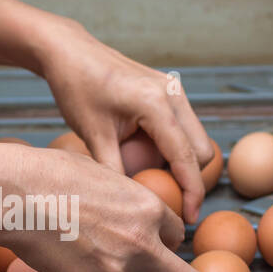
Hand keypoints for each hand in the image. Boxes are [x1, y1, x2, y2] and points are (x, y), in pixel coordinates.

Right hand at [2, 146, 204, 271]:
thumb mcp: (107, 177)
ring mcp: (116, 270)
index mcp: (150, 210)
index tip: (159, 249)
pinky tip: (63, 258)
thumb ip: (128, 202)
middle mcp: (142, 244)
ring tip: (89, 265)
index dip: (165, 242)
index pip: (176, 236)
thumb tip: (129, 214)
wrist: (19, 196)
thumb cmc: (55, 176)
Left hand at [37, 21, 214, 222]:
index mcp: (156, 104)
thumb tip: (132, 208)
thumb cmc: (76, 89)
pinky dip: (173, 146)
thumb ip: (114, 172)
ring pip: (196, 138)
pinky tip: (146, 158)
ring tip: (154, 181)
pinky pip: (183, 126)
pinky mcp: (168, 89)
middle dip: (192, 179)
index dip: (192, 192)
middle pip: (202, 150)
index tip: (188, 219)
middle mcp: (173, 93)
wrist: (70, 52)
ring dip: (183, 162)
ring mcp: (174, 89)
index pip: (187, 157)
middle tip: (169, 203)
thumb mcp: (93, 135)